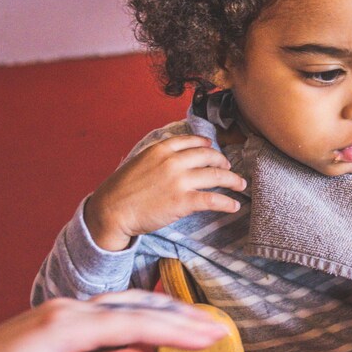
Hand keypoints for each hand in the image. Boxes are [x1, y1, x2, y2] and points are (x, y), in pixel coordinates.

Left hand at [0, 293, 232, 351]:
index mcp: (67, 328)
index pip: (138, 326)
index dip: (181, 332)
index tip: (217, 337)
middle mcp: (69, 311)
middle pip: (138, 308)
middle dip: (183, 318)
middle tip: (223, 329)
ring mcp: (62, 312)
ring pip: (126, 306)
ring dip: (165, 314)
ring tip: (199, 324)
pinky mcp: (57, 320)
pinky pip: (111, 311)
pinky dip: (141, 314)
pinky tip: (153, 318)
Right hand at [84, 134, 244, 249]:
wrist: (111, 210)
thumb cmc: (122, 189)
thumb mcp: (139, 162)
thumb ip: (159, 157)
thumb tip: (176, 156)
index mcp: (161, 149)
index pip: (192, 141)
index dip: (207, 145)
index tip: (213, 148)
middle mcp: (173, 161)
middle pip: (209, 156)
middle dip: (223, 161)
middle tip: (229, 167)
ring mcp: (180, 181)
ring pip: (217, 175)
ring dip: (233, 180)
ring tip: (240, 184)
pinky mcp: (183, 201)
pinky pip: (213, 199)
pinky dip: (228, 203)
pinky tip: (234, 206)